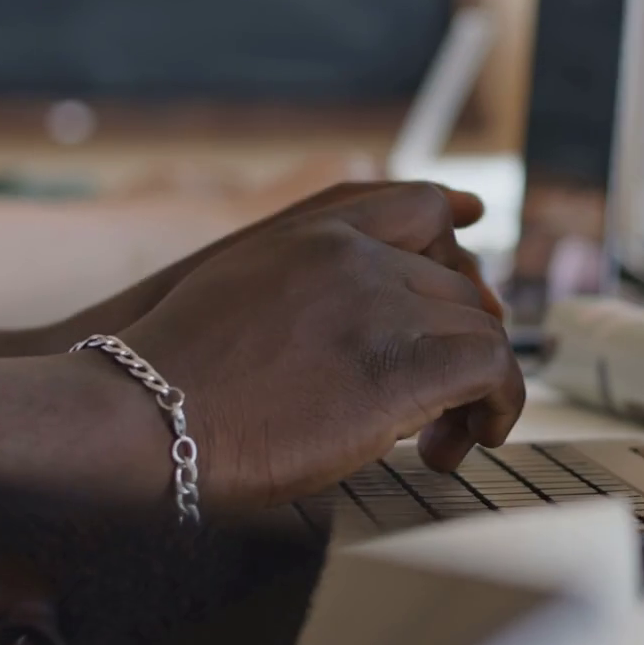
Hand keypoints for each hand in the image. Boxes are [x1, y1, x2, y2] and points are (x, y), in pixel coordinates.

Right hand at [116, 183, 525, 507]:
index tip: (476, 268)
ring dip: (480, 384)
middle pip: (456, 283)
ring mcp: (380, 305)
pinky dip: (498, 405)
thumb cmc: (171, 380)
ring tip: (455, 435)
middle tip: (449, 401)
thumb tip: (347, 343)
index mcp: (312, 237)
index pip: (418, 205)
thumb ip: (298, 295)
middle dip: (463, 339)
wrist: (145, 414)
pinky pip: (491, 368)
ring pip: (480, 326)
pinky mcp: (402, 367)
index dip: (457, 236)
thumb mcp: (230, 296)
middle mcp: (354, 258)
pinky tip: (472, 439)